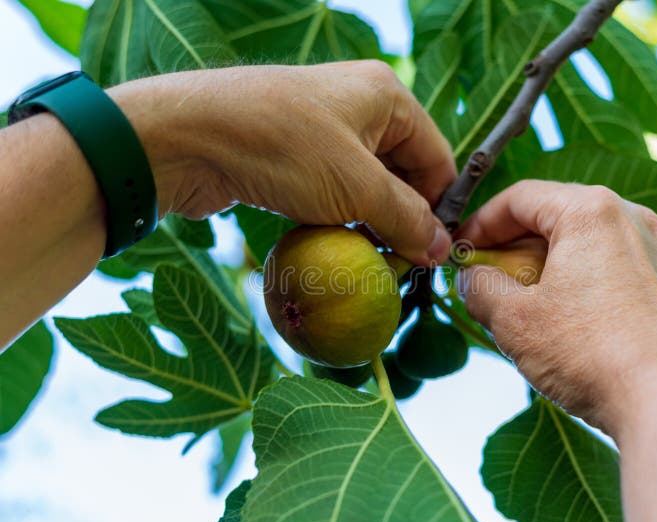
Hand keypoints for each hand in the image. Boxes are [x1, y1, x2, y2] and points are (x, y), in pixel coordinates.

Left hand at [107, 61, 454, 264]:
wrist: (187, 137)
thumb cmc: (282, 149)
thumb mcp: (357, 187)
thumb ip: (406, 220)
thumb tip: (442, 250)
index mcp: (387, 97)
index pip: (436, 157)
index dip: (439, 207)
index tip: (433, 254)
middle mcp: (359, 106)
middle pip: (403, 173)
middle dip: (403, 218)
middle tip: (399, 263)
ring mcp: (323, 130)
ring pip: (366, 185)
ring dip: (369, 222)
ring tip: (368, 258)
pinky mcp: (293, 155)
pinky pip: (333, 190)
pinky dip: (338, 217)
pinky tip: (333, 243)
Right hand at [455, 180, 656, 433]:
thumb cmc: (592, 354)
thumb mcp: (514, 319)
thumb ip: (479, 288)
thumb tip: (470, 278)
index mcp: (590, 210)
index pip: (520, 197)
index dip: (480, 224)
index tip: (460, 252)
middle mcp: (628, 218)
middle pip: (552, 216)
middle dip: (509, 248)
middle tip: (482, 280)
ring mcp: (651, 250)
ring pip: (578, 243)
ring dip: (539, 268)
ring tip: (516, 306)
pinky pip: (604, 266)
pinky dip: (572, 282)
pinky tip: (557, 322)